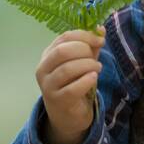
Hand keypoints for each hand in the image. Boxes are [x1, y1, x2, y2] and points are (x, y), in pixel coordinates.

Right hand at [35, 26, 104, 143]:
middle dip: (84, 51)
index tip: (100, 40)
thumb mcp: (82, 62)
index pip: (64, 37)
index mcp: (48, 55)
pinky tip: (93, 78)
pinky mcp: (57, 101)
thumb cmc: (75, 84)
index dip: (85, 35)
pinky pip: (72, 88)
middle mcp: (43, 69)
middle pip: (63, 51)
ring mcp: (48, 86)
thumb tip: (100, 29)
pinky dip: (86, 80)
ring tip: (97, 69)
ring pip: (67, 69)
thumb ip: (90, 46)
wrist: (67, 115)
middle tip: (95, 59)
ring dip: (88, 66)